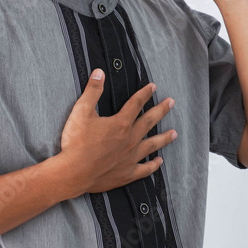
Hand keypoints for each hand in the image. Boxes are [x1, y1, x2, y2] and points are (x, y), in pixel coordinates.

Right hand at [56, 69, 176, 195]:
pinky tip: (159, 162)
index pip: (136, 104)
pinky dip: (153, 165)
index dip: (145, 94)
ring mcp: (130, 158)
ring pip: (152, 145)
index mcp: (120, 124)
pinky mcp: (126, 174)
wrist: (73, 173)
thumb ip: (92, 91)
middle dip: (161, 111)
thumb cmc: (76, 143)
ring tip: (174, 133)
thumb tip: (99, 73)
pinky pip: (145, 169)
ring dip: (164, 138)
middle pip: (149, 122)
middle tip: (171, 103)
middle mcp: (130, 140)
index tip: (153, 87)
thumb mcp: (81, 111)